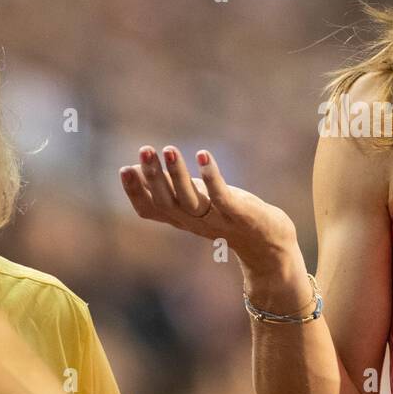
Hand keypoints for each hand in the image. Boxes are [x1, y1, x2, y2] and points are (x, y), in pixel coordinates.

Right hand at [119, 146, 297, 267]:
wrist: (267, 244)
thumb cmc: (226, 216)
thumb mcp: (193, 203)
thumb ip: (168, 190)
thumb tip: (137, 170)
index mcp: (179, 218)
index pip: (149, 210)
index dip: (135, 192)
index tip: (125, 168)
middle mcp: (193, 221)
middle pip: (166, 202)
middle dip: (153, 176)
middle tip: (144, 149)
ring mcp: (216, 219)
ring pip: (190, 199)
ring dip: (178, 174)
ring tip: (170, 149)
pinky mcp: (239, 214)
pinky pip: (222, 197)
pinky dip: (211, 177)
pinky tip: (203, 155)